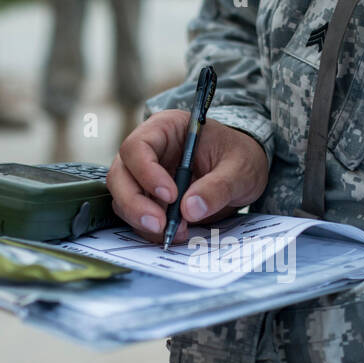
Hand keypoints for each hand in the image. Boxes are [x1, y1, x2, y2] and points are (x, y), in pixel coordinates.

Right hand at [107, 110, 268, 244]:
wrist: (243, 172)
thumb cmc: (241, 157)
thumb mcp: (240, 168)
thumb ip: (218, 186)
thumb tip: (190, 209)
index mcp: (166, 128)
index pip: (137, 147)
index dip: (146, 172)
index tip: (171, 195)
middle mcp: (148, 151)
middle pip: (120, 175)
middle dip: (135, 203)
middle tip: (160, 225)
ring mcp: (144, 176)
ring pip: (122, 198)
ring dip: (142, 221)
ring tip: (177, 232)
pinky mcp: (149, 198)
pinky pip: (137, 216)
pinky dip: (151, 230)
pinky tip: (177, 233)